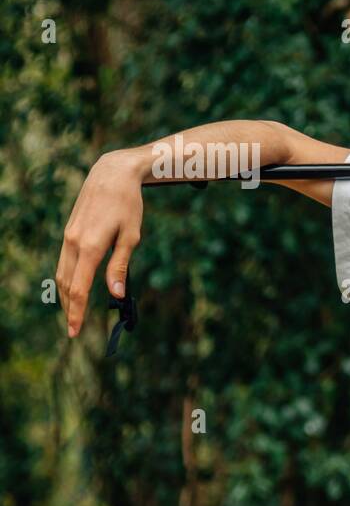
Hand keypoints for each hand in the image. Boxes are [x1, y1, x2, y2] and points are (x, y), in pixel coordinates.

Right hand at [56, 149, 145, 337]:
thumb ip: (120, 266)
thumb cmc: (128, 205)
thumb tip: (116, 295)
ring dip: (66, 296)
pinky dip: (66, 279)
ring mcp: (68, 236)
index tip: (76, 331)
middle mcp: (74, 242)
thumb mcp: (131, 236)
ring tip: (73, 314)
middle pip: (66, 284)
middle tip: (74, 330)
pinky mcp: (69, 232)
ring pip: (61, 273)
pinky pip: (64, 261)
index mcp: (90, 246)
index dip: (78, 312)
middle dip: (70, 309)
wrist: (112, 174)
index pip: (80, 288)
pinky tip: (74, 288)